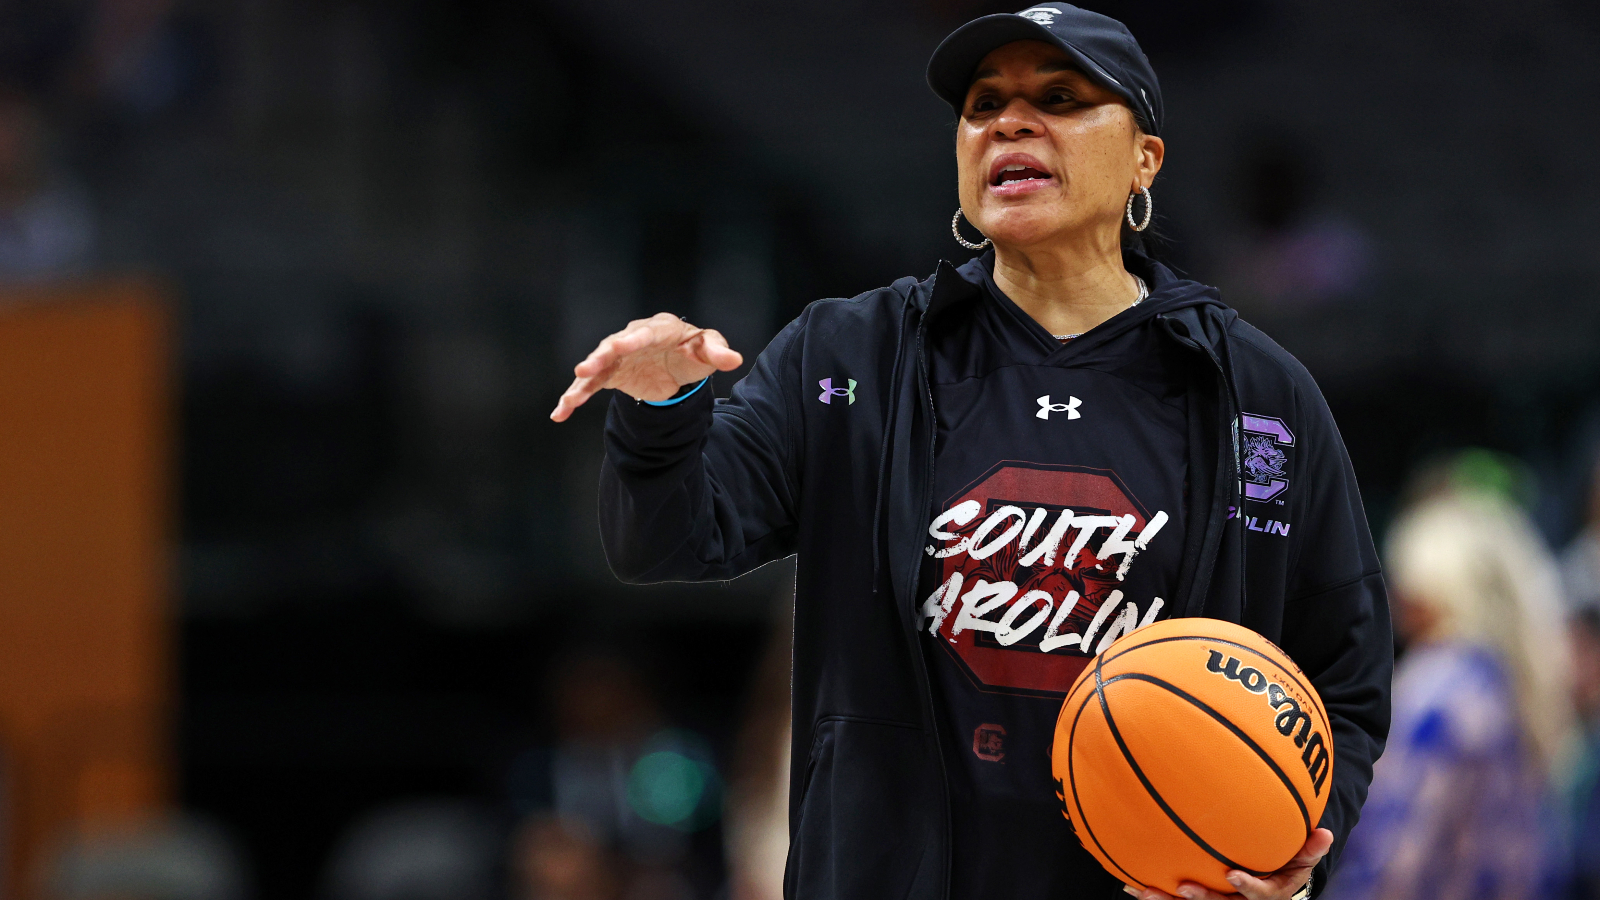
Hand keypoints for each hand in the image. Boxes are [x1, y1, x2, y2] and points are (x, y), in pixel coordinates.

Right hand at [549, 313, 742, 421]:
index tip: (619, 346)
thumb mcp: (707, 350)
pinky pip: (590, 385)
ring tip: (571, 396)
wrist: (676, 362)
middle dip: (600, 357)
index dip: (631, 339)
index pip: (644, 333)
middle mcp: (632, 338)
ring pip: (597, 366)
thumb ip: (718, 353)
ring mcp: (618, 356)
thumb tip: (734, 359)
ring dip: (584, 380)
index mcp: (658, 329)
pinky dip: (575, 397)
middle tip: (585, 367)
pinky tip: (561, 412)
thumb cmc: (692, 350)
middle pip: (613, 346)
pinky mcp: (610, 373)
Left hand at [1126, 829, 1331, 899]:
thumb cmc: (1284, 865)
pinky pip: (1172, 894)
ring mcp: (1217, 899)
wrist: (1269, 883)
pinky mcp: (1197, 894)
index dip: (1246, 886)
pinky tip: (1128, 881)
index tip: (1232, 874)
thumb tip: (1325, 833)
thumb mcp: (1301, 859)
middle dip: (1200, 898)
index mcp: (1264, 893)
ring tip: (1142, 890)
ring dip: (1165, 898)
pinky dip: (1152, 890)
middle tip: (1181, 889)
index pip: (1256, 893)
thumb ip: (1310, 848)